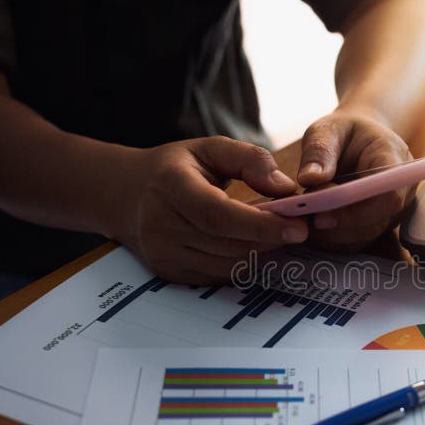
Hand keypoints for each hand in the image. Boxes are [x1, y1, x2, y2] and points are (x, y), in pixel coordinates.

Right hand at [110, 136, 308, 283]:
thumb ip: (251, 160)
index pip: (220, 215)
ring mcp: (162, 253)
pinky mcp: (169, 273)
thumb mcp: (210, 148)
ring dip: (260, 252)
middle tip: (300, 227)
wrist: (125, 194)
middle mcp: (160, 225)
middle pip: (229, 244)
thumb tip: (286, 188)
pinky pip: (218, 275)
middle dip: (271, 239)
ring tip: (278, 233)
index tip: (298, 227)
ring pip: (228, 265)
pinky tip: (253, 244)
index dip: (262, 225)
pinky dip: (242, 262)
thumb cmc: (175, 168)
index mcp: (170, 187)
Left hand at [296, 109, 414, 250]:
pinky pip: (354, 242)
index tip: (320, 215)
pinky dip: (330, 237)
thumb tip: (310, 179)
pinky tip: (314, 219)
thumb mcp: (328, 129)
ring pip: (362, 237)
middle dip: (334, 224)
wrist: (359, 141)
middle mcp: (400, 192)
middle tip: (303, 212)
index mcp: (394, 161)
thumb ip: (319, 151)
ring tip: (307, 210)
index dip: (356, 212)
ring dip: (329, 232)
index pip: (387, 196)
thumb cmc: (345, 133)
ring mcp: (390, 212)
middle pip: (374, 223)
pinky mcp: (376, 226)